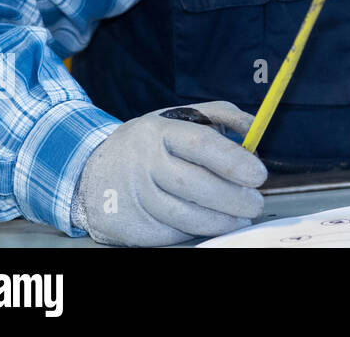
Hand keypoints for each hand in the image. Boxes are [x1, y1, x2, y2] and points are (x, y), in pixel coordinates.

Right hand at [72, 101, 266, 245]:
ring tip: (241, 218)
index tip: (259, 175)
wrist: (91, 171)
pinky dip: (196, 230)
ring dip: (219, 220)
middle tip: (256, 203)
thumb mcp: (179, 118)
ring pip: (183, 214)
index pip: (200, 144)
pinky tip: (212, 224)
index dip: (234, 161)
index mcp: (159, 131)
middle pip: (194, 184)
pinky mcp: (129, 224)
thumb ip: (221, 117)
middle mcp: (143, 162)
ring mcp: (133, 196)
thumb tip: (255, 132)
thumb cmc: (151, 143)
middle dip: (232, 198)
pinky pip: (170, 231)